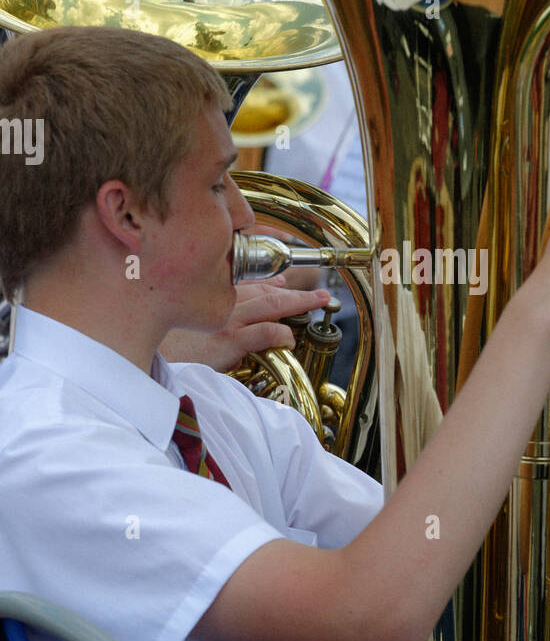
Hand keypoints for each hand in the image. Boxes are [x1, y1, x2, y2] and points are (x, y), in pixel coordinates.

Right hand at [160, 277, 331, 371]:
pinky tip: (290, 340)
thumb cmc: (156, 344)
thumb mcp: (175, 323)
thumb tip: (206, 329)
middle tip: (316, 291)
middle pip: (265, 291)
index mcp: (207, 297)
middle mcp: (218, 303)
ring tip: (318, 300)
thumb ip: (194, 316)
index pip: (244, 283)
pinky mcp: (228, 341)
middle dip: (293, 290)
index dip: (267, 283)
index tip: (282, 282)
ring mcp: (225, 320)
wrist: (140, 358)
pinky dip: (282, 334)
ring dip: (298, 302)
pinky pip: (266, 333)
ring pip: (272, 305)